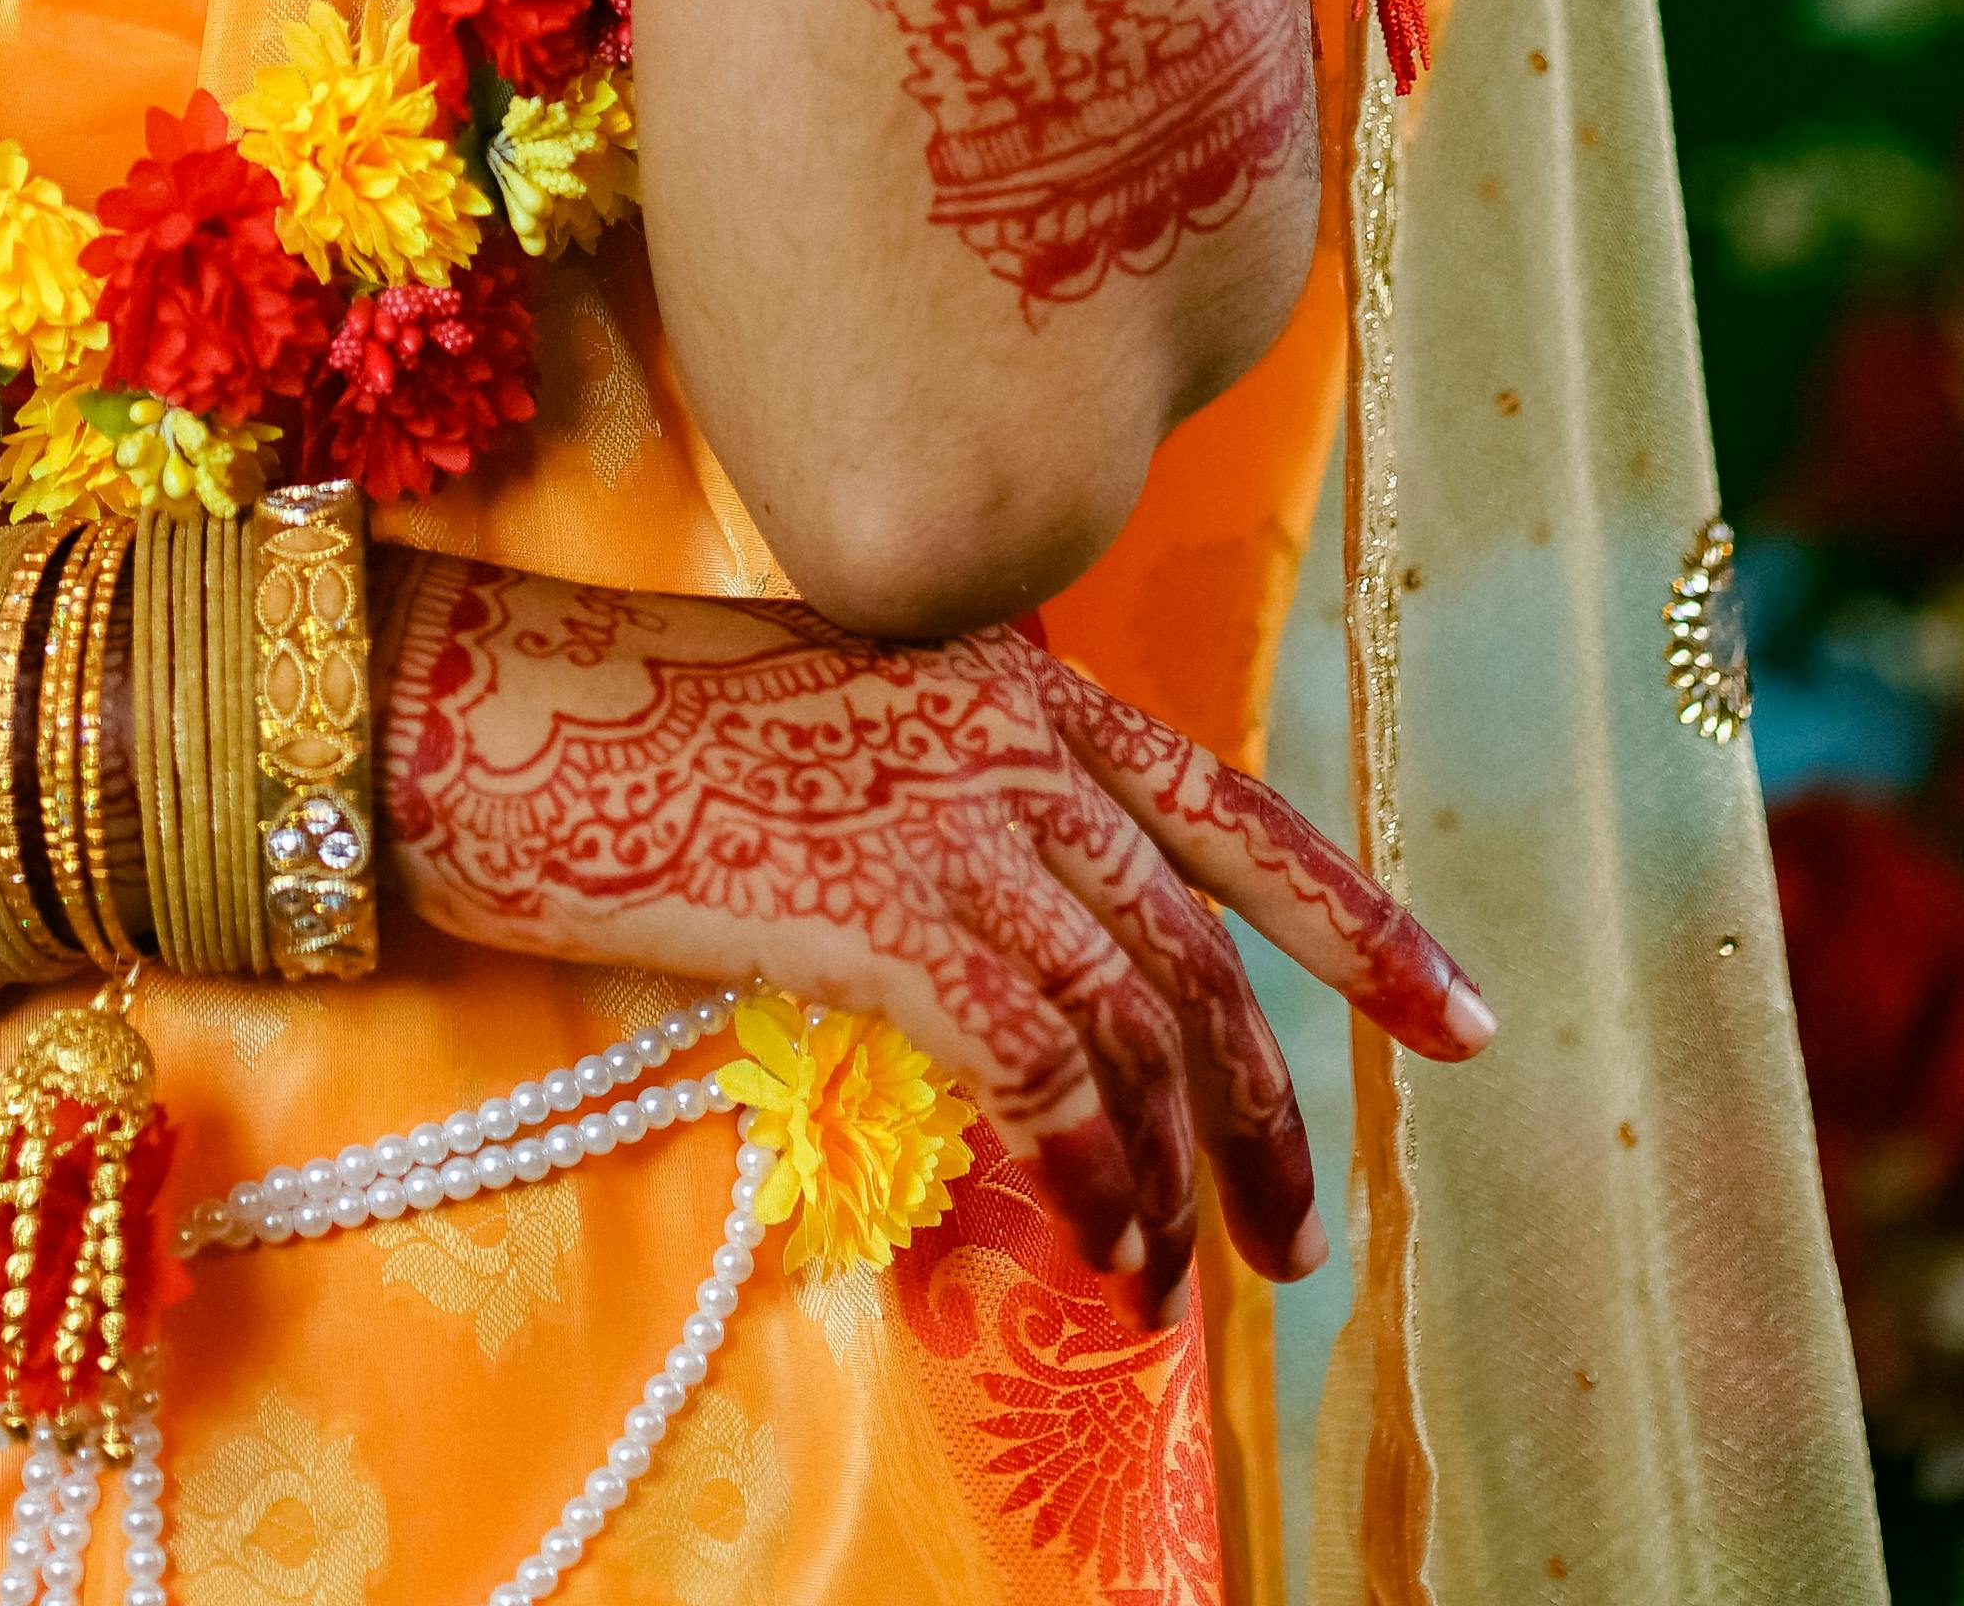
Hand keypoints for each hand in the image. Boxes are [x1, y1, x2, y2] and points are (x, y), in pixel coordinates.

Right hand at [378, 552, 1484, 1316]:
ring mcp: (949, 815)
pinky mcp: (882, 907)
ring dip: (1172, 1175)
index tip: (1464, 1022)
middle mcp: (1011, 738)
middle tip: (1295, 1245)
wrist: (500, 718)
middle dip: (1268, 1114)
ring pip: (1134, 1022)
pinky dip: (1090, 1172)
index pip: (1232, 816)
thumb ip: (975, 815)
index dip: (1359, 925)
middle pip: (1199, 952)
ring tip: (1172, 1279)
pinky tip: (1095, 1246)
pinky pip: (1041, 1067)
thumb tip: (1060, 979)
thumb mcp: (852, 734)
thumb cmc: (650, 740)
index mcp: (1022, 685)